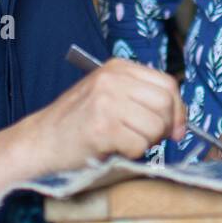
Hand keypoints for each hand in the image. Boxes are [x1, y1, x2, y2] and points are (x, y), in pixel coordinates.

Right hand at [27, 58, 185, 170]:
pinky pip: (139, 145)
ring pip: (156, 126)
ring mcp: (106, 101)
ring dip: (146, 142)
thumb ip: (141, 99)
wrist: (41, 141)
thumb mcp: (109, 96)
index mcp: (118, 68)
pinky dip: (131, 154)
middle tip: (147, 138)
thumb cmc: (77, 123)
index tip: (174, 128)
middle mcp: (112, 79)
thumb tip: (180, 121)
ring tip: (124, 142)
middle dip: (164, 128)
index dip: (177, 109)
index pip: (168, 84)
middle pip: (165, 104)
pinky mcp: (102, 127)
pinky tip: (113, 149)